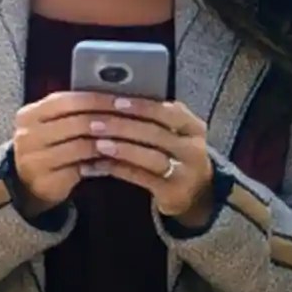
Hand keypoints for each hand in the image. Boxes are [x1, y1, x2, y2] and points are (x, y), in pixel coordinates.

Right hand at [12, 91, 121, 217]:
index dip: (98, 99)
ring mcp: (34, 160)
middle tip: (134, 121)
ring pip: (80, 146)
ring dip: (107, 142)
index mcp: (30, 114)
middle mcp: (27, 136)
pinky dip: (100, 162)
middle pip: (76, 122)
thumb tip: (115, 96)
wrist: (26, 182)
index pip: (68, 100)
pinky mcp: (46, 181)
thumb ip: (75, 111)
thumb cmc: (49, 146)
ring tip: (129, 139)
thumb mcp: (53, 124)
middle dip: (108, 120)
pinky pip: (80, 169)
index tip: (125, 100)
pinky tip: (115, 159)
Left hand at [86, 98, 214, 224]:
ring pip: (148, 157)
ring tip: (96, 143)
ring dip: (119, 148)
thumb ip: (155, 116)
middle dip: (122, 126)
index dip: (141, 106)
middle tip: (94, 122)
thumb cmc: (175, 153)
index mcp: (194, 127)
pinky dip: (116, 169)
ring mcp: (184, 173)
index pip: (169, 111)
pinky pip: (139, 177)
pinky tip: (98, 164)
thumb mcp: (175, 133)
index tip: (115, 101)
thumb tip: (116, 97)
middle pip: (155, 133)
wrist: (196, 193)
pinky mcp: (171, 193)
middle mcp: (193, 150)